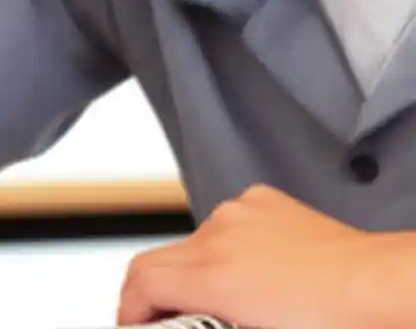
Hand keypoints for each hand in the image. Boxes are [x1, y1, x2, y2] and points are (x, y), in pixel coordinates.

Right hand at [118, 183, 399, 327]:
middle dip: (152, 295)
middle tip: (168, 320)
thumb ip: (204, 324)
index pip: (141, 282)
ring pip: (190, 243)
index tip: (134, 326)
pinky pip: (225, 223)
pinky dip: (225, 246)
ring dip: (192, 272)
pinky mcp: (263, 202)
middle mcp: (220, 236)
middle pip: (154, 261)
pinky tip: (252, 269)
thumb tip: (186, 321)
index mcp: (215, 277)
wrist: (388, 291)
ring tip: (223, 301)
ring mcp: (241, 214)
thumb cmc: (336, 325)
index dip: (129, 311)